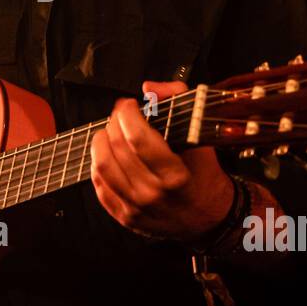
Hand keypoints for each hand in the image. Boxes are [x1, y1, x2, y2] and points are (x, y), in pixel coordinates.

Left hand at [90, 80, 234, 241]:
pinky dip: (98, 166)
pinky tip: (108, 156)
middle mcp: (153, 193)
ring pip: (102, 166)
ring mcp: (137, 207)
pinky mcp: (125, 216)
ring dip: (101, 142)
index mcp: (175, 175)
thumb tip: (150, 88)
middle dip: (114, 123)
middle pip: (117, 148)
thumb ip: (178, 100)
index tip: (128, 105)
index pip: (138, 138)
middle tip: (119, 116)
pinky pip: (99, 186)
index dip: (127, 114)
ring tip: (109, 133)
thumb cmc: (204, 174)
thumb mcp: (200, 135)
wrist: (208, 216)